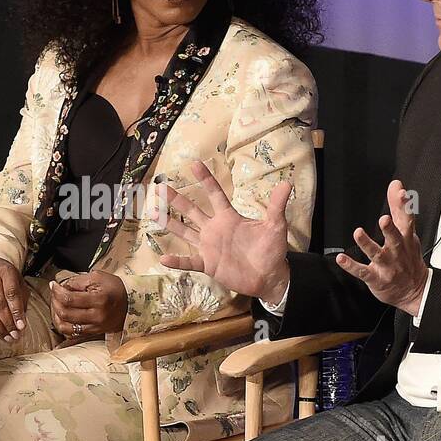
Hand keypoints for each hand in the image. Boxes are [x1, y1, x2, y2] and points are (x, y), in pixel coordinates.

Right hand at [0, 257, 28, 340]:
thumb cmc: (5, 276)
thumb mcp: (19, 282)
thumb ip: (22, 299)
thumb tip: (21, 321)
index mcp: (5, 272)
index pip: (11, 293)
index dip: (16, 311)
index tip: (21, 326)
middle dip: (8, 322)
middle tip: (15, 335)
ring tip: (7, 336)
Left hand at [49, 272, 126, 337]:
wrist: (132, 303)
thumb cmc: (116, 289)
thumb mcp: (98, 277)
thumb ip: (78, 281)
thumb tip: (61, 286)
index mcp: (98, 300)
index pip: (69, 299)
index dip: (56, 291)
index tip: (53, 285)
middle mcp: (96, 316)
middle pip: (64, 313)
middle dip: (55, 302)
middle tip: (55, 294)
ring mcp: (95, 327)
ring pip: (65, 327)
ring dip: (56, 315)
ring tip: (57, 305)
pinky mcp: (94, 332)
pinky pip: (72, 334)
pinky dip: (63, 325)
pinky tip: (63, 316)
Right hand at [153, 160, 291, 303]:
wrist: (269, 276)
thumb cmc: (271, 250)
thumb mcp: (275, 226)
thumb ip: (276, 206)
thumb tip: (287, 184)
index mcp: (229, 217)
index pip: (215, 194)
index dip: (205, 179)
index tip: (194, 164)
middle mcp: (215, 229)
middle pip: (192, 210)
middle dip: (177, 199)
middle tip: (160, 187)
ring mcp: (209, 246)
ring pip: (185, 232)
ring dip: (170, 223)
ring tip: (153, 212)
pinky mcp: (208, 264)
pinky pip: (190, 261)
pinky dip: (177, 261)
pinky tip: (163, 259)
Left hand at [335, 179, 428, 315]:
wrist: (414, 290)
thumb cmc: (408, 258)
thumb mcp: (407, 232)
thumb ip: (399, 208)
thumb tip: (396, 185)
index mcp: (405, 239)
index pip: (407, 220)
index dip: (404, 206)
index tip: (401, 194)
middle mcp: (397, 251)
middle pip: (395, 239)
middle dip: (390, 229)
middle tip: (384, 219)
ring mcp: (387, 266)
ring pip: (377, 254)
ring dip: (367, 244)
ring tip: (358, 233)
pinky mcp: (376, 278)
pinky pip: (363, 272)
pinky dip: (351, 266)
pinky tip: (341, 259)